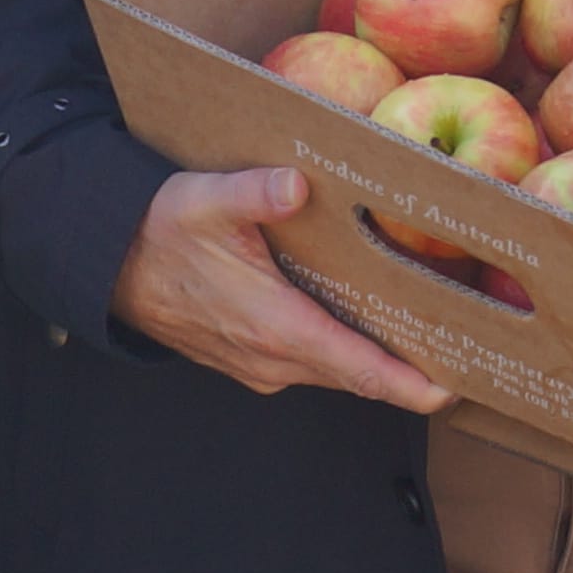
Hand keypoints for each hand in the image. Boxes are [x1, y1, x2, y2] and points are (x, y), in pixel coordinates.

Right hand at [109, 165, 449, 412]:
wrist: (108, 265)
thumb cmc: (158, 232)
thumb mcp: (204, 201)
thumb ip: (253, 194)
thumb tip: (295, 184)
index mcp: (273, 326)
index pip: (357, 367)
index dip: (408, 383)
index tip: (453, 388)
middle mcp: (272, 359)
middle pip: (357, 375)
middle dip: (409, 370)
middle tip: (464, 351)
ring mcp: (261, 365)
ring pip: (336, 370)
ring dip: (377, 360)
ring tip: (428, 336)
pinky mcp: (252, 359)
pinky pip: (313, 363)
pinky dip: (346, 352)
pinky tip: (367, 322)